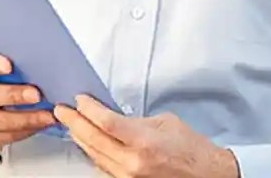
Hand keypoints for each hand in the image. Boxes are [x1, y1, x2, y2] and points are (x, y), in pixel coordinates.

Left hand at [54, 95, 238, 177]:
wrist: (207, 174)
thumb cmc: (190, 147)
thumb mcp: (164, 121)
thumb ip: (134, 119)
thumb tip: (110, 115)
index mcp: (144, 141)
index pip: (104, 122)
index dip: (87, 109)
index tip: (79, 100)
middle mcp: (133, 161)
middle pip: (92, 139)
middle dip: (74, 122)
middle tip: (63, 110)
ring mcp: (129, 176)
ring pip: (93, 155)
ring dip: (80, 138)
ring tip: (71, 123)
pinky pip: (103, 167)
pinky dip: (93, 153)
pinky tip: (87, 142)